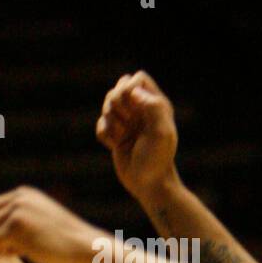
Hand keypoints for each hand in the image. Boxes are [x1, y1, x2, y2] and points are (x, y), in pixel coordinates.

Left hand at [0, 187, 101, 262]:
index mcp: (22, 194)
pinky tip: (26, 252)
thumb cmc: (62, 244)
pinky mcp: (17, 224)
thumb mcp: (37, 223)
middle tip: (10, 248)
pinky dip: (5, 254)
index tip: (9, 241)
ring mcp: (17, 208)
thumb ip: (13, 221)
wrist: (86, 249)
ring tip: (20, 250)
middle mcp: (18, 197)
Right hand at [96, 70, 178, 198]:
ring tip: (121, 136)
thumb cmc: (157, 159)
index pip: (137, 78)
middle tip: (126, 123)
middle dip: (115, 105)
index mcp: (155, 104)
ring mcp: (127, 122)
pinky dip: (103, 134)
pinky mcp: (115, 135)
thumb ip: (153, 108)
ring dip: (109, 121)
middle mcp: (141, 110)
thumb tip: (134, 92)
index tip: (132, 107)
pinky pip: (100, 125)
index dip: (128, 88)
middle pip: (118, 89)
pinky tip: (114, 145)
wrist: (148, 183)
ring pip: (106, 106)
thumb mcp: (161, 133)